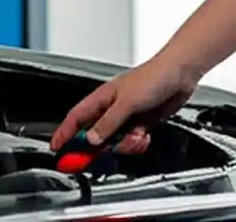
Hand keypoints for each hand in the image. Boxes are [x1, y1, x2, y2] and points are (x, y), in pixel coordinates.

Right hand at [49, 54, 200, 155]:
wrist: (180, 74)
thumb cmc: (154, 77)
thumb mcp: (128, 102)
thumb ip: (108, 122)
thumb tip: (91, 139)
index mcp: (102, 99)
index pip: (75, 118)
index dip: (63, 134)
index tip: (55, 149)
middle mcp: (112, 109)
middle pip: (94, 135)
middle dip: (95, 149)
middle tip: (94, 161)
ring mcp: (126, 117)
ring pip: (115, 142)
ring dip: (124, 145)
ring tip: (136, 137)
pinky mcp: (141, 124)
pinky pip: (132, 142)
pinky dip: (137, 144)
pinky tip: (145, 135)